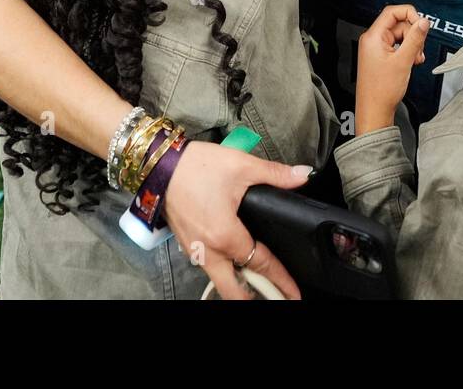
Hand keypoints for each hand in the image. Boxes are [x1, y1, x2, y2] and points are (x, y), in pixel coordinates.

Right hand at [161, 142, 311, 299]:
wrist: (159, 164)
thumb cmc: (196, 166)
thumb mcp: (242, 166)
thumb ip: (276, 174)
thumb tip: (303, 175)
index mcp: (224, 235)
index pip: (259, 264)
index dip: (280, 280)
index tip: (294, 294)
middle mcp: (207, 250)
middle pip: (232, 290)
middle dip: (254, 297)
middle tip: (275, 297)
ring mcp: (194, 249)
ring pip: (219, 280)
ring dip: (238, 286)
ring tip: (258, 286)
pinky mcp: (187, 243)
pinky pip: (208, 266)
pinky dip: (224, 271)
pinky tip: (235, 262)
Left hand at [355, 4, 429, 133]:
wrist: (374, 110)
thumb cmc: (382, 90)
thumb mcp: (403, 61)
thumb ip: (415, 39)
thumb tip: (423, 22)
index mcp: (373, 37)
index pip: (392, 12)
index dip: (410, 14)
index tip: (422, 24)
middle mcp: (372, 40)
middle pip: (399, 24)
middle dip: (413, 34)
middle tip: (419, 49)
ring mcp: (376, 48)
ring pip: (400, 36)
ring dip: (412, 44)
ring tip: (416, 59)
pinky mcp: (380, 56)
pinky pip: (397, 46)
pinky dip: (407, 51)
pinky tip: (412, 61)